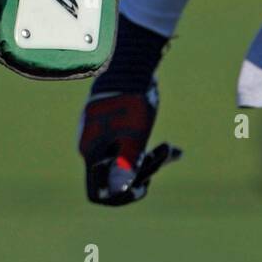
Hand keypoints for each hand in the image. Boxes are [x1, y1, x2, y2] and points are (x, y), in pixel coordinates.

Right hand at [79, 82, 181, 205]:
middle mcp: (91, 145)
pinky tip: (170, 147)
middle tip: (163, 155)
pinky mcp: (109, 123)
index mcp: (92, 151)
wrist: (130, 64)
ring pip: (123, 159)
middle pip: (114, 176)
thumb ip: (126, 165)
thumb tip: (118, 191)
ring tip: (170, 148)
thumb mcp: (134, 136)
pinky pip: (126, 145)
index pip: (98, 193)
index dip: (119, 197)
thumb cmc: (132, 101)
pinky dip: (145, 148)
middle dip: (141, 173)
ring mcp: (99, 133)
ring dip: (147, 161)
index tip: (142, 186)